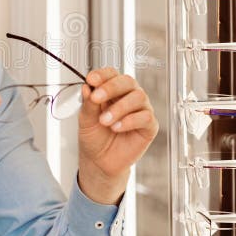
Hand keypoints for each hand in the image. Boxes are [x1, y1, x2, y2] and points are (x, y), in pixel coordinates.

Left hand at [77, 67, 157, 204]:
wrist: (100, 161)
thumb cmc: (94, 137)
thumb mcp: (86, 120)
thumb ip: (88, 104)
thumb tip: (87, 87)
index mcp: (112, 90)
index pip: (111, 74)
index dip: (102, 75)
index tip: (91, 80)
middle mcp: (129, 95)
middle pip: (127, 81)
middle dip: (110, 88)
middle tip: (96, 98)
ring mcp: (141, 109)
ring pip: (138, 97)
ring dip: (119, 107)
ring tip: (105, 121)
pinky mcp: (149, 125)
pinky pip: (145, 116)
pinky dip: (130, 121)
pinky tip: (117, 128)